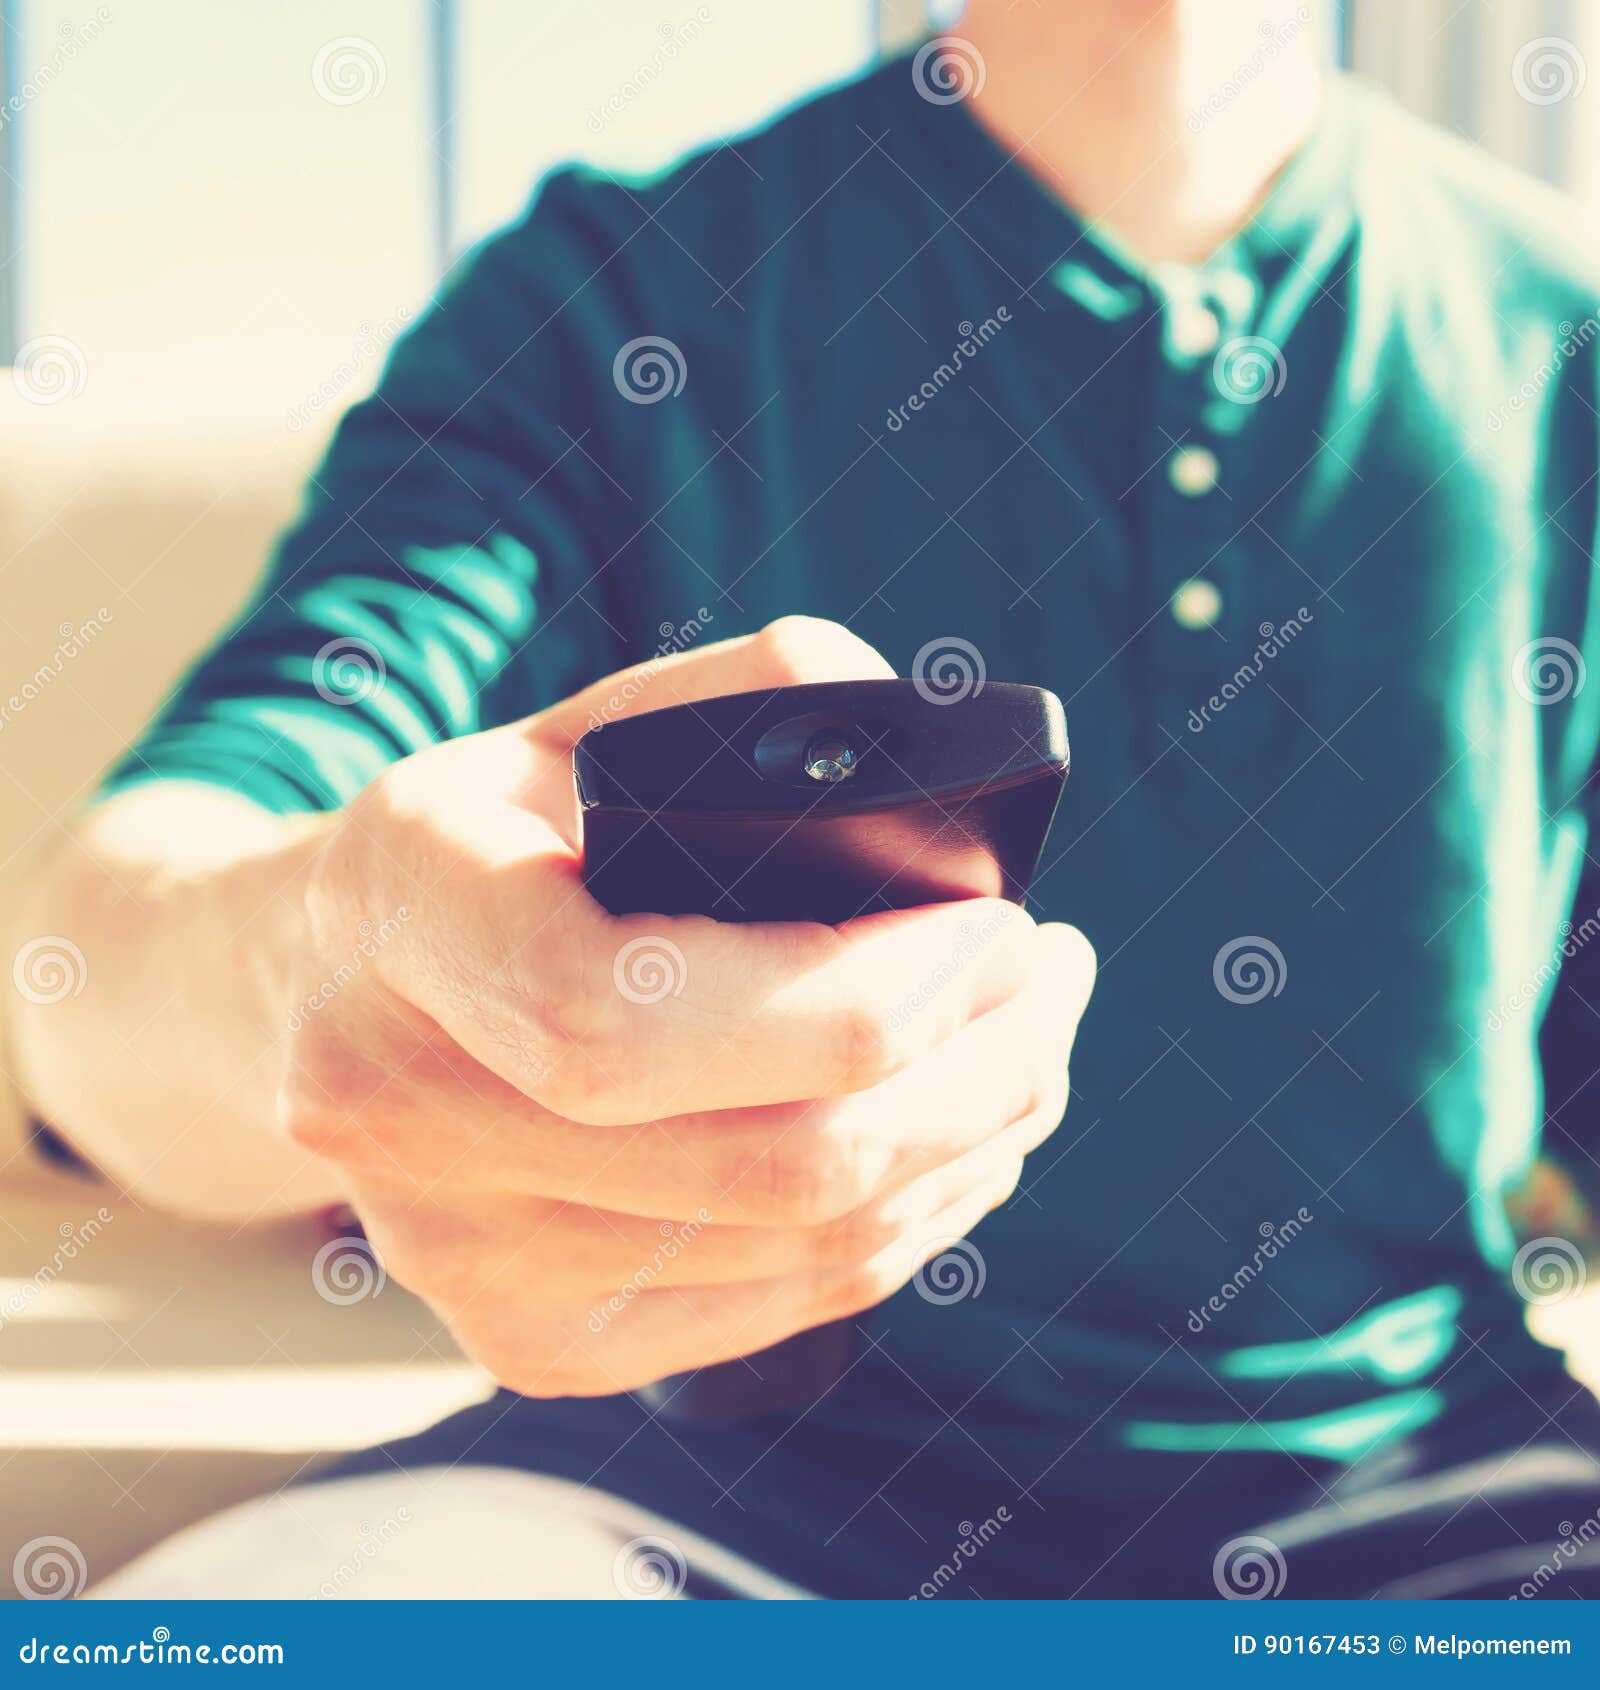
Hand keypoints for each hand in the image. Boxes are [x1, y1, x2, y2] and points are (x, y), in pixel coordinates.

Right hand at [280, 617, 1094, 1396]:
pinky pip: (782, 1306)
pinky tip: (962, 1148)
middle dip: (976, 1068)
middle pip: (765, 1157)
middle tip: (1059, 979)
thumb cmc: (491, 843)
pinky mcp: (529, 1340)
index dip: (859, 992)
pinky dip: (908, 1226)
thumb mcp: (580, 726)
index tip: (1002, 927)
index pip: (628, 1014)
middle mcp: (402, 1117)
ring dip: (969, 1145)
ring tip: (1038, 1050)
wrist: (337, 989)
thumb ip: (741, 700)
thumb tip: (921, 739)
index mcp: (406, 919)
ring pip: (802, 1246)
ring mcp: (461, 1260)